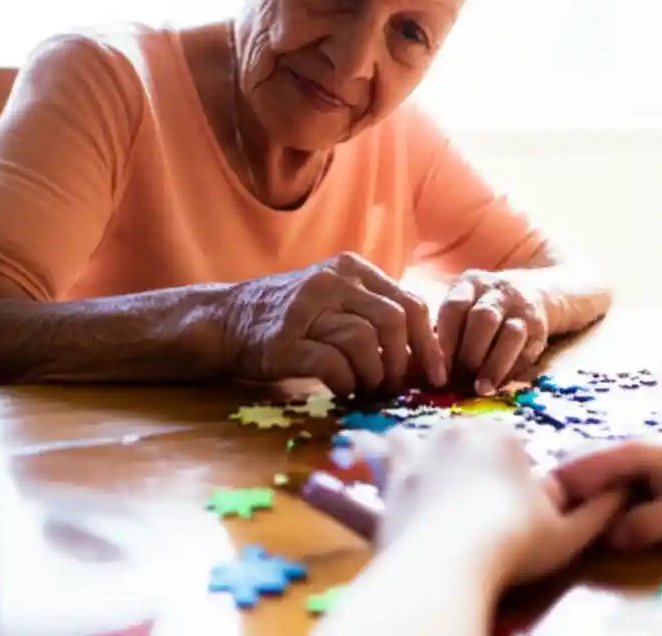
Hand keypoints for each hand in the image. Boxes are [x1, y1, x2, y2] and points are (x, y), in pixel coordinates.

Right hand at [219, 252, 446, 395]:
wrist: (226, 320)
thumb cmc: (292, 317)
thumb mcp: (336, 299)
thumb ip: (375, 313)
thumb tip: (425, 355)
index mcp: (352, 269)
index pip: (410, 302)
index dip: (429, 342)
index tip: (435, 373)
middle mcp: (332, 281)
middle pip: (393, 319)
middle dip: (404, 361)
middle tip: (398, 387)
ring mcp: (306, 308)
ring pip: (365, 340)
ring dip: (375, 375)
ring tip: (369, 390)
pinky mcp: (285, 340)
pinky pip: (332, 363)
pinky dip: (347, 383)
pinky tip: (344, 390)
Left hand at [378, 422, 625, 585]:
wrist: (448, 562)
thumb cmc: (514, 544)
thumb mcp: (569, 533)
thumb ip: (599, 509)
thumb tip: (624, 490)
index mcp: (504, 438)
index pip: (512, 445)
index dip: (515, 474)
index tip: (514, 506)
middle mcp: (459, 432)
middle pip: (465, 439)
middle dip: (469, 462)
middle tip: (475, 504)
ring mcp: (418, 451)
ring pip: (415, 438)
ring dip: (420, 453)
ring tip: (427, 481)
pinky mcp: (388, 477)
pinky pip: (375, 457)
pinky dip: (376, 464)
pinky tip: (380, 478)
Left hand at [436, 270, 549, 394]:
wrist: (532, 291)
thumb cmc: (481, 309)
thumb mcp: (462, 307)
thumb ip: (443, 332)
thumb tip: (421, 369)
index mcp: (471, 283)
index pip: (455, 307)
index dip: (445, 340)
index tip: (437, 369)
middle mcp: (498, 291)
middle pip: (483, 318)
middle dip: (469, 353)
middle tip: (457, 380)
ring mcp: (523, 307)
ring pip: (511, 334)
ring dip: (494, 365)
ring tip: (480, 389)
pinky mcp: (540, 328)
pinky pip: (528, 350)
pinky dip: (512, 369)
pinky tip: (499, 384)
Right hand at [554, 441, 661, 550]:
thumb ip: (645, 526)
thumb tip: (605, 540)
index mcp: (635, 453)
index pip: (576, 470)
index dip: (555, 497)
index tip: (545, 526)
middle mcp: (638, 449)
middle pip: (585, 471)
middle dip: (569, 499)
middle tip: (559, 533)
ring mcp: (653, 458)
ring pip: (607, 478)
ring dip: (593, 502)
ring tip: (582, 532)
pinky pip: (627, 484)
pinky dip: (615, 501)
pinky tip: (618, 523)